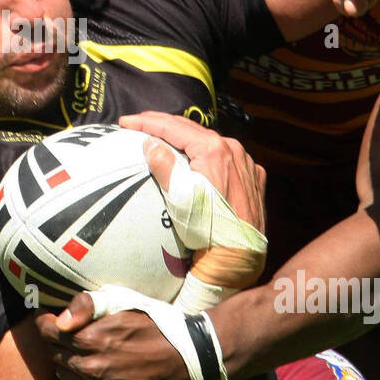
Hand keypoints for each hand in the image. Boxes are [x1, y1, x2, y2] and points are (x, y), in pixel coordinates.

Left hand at [34, 291, 194, 379]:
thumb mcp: (122, 302)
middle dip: (58, 341)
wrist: (184, 357)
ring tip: (80, 353)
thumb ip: (86, 306)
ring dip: (65, 362)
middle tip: (70, 334)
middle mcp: (90, 365)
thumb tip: (60, 320)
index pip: (49, 330)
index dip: (45, 321)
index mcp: (91, 337)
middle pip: (54, 352)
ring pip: (62, 374)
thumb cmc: (153, 324)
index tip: (47, 318)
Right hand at [120, 111, 264, 232]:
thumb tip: (150, 143)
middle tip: (139, 124)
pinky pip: (228, 157)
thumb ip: (165, 167)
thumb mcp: (180, 199)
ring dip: (186, 138)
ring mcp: (247, 163)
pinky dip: (208, 154)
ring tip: (163, 136)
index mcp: (214, 150)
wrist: (240, 257)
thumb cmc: (207, 230)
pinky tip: (197, 158)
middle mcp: (234, 150)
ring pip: (211, 142)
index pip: (174, 128)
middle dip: (164, 125)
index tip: (125, 122)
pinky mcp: (254, 178)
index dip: (147, 122)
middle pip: (192, 131)